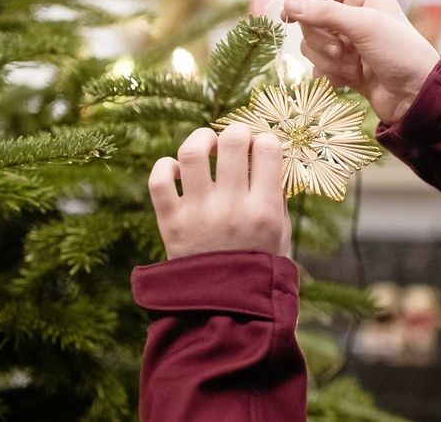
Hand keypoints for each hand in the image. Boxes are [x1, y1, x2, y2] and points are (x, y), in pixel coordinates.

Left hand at [148, 123, 290, 259]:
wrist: (223, 308)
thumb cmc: (257, 265)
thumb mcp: (281, 233)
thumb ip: (276, 195)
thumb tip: (269, 155)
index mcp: (264, 211)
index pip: (269, 149)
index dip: (266, 140)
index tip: (262, 147)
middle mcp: (231, 208)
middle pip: (232, 142)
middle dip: (237, 131)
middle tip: (236, 139)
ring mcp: (198, 214)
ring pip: (193, 153)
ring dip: (202, 139)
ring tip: (207, 144)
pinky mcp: (170, 222)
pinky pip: (159, 180)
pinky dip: (166, 167)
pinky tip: (178, 171)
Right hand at [283, 0, 439, 123]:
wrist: (416, 96)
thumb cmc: (400, 52)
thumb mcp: (364, 25)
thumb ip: (325, 13)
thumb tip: (288, 4)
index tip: (288, 17)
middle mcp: (352, 15)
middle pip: (310, 17)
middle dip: (321, 39)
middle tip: (341, 50)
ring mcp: (347, 42)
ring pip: (311, 45)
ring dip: (329, 60)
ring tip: (354, 68)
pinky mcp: (344, 67)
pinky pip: (318, 66)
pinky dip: (331, 74)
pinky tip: (351, 80)